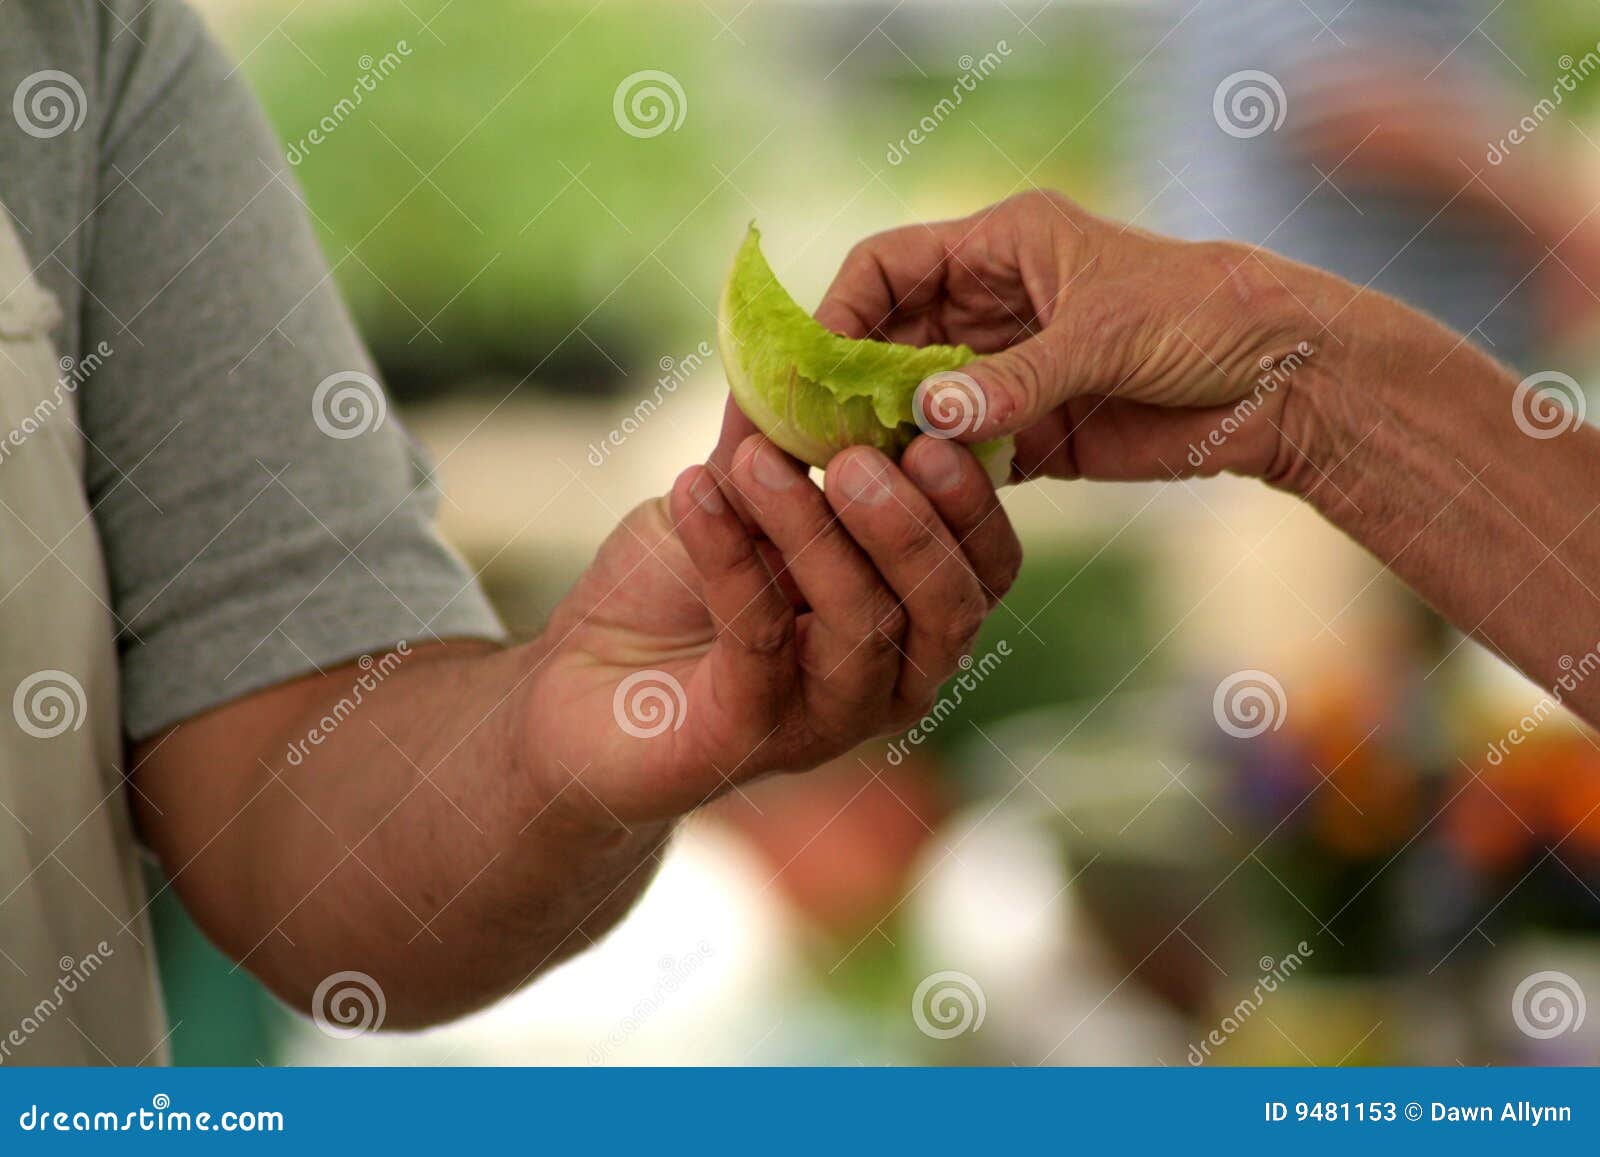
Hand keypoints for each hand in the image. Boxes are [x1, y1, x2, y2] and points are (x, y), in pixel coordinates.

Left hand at [527, 408, 1020, 824]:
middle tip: (856, 457)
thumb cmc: (671, 591)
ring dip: (812, 534)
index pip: (985, 569)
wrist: (570, 683)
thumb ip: (787, 437)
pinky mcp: (751, 736)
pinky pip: (761, 640)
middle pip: (947, 608)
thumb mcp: (740, 494)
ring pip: (863, 626)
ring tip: (758, 464)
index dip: (974, 504)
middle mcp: (890, 676)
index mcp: (912, 616)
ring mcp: (827, 717)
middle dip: (911, 525)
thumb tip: (813, 337)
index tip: (934, 427)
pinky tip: (692, 490)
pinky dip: (731, 557)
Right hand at [816, 190, 1337, 484]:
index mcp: (1002, 247)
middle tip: (805, 439)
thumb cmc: (1205, 317)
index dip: (838, 312)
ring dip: (883, 439)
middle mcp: (991, 306)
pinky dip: (931, 478)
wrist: (1285, 385)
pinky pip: (957, 456)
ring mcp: (1006, 373)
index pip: (887, 267)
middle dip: (847, 386)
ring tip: (844, 480)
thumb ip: (1015, 377)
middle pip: (885, 340)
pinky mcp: (1028, 434)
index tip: (809, 370)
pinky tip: (904, 503)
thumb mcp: (1106, 333)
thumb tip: (923, 414)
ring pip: (914, 403)